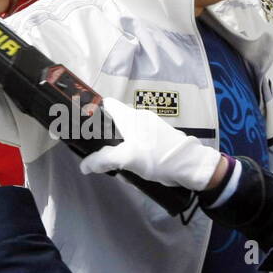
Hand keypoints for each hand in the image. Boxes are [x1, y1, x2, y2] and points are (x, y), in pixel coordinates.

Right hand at [79, 97, 222, 190]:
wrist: (190, 166)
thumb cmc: (157, 156)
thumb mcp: (127, 158)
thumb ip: (103, 160)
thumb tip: (84, 166)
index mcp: (130, 115)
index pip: (107, 104)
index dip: (93, 111)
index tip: (83, 125)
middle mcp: (138, 117)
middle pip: (114, 122)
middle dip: (104, 138)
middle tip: (96, 152)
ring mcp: (149, 128)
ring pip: (125, 136)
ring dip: (117, 149)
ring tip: (113, 164)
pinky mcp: (157, 140)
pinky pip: (136, 144)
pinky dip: (130, 154)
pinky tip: (130, 168)